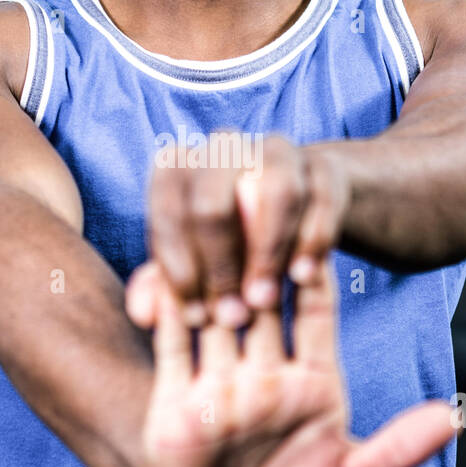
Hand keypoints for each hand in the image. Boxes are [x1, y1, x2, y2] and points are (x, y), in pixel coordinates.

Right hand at [126, 256, 458, 466]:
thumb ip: (398, 449)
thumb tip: (452, 418)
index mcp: (311, 379)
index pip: (315, 312)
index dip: (314, 276)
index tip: (313, 236)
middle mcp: (264, 369)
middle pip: (264, 299)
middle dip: (261, 255)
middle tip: (259, 201)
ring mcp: (220, 378)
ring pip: (217, 311)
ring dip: (215, 275)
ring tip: (213, 229)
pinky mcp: (176, 396)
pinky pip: (174, 344)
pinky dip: (170, 311)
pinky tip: (170, 276)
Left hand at [147, 132, 350, 328]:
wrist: (291, 206)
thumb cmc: (223, 239)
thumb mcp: (189, 260)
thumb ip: (161, 287)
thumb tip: (143, 315)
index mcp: (179, 166)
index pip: (168, 212)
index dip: (179, 269)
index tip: (195, 318)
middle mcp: (223, 148)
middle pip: (213, 201)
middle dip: (220, 266)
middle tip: (230, 317)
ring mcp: (276, 152)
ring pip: (275, 191)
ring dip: (267, 251)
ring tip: (264, 301)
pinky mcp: (323, 166)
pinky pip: (322, 198)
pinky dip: (313, 239)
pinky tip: (303, 277)